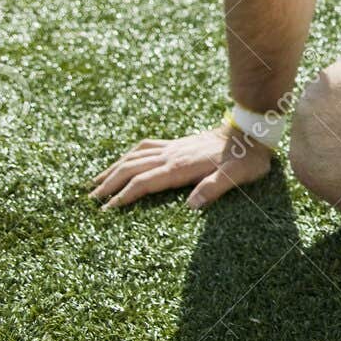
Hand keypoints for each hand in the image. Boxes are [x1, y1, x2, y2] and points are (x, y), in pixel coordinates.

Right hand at [89, 124, 271, 210]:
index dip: (123, 196)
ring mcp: (172, 147)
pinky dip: (128, 155)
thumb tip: (190, 207)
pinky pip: (145, 147)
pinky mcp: (177, 143)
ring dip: (112, 169)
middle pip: (130, 168)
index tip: (105, 211)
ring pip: (133, 156)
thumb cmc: (247, 157)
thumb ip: (215, 188)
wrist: (251, 130)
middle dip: (109, 184)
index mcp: (181, 166)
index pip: (143, 182)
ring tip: (94, 183)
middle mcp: (171, 155)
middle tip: (89, 201)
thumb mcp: (237, 175)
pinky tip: (123, 161)